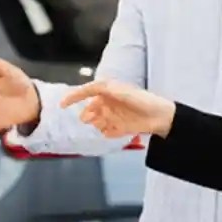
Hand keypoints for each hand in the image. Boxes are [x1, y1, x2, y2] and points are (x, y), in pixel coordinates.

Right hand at [59, 79, 175, 137]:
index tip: (61, 105)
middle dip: (87, 114)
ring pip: (96, 122)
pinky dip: (108, 132)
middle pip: (89, 110)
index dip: (73, 97)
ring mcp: (112, 116)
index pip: (85, 92)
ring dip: (97, 123)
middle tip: (91, 118)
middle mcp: (107, 103)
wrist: (159, 116)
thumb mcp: (119, 90)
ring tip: (107, 123)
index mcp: (107, 91)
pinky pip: (105, 132)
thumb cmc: (141, 99)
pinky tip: (117, 130)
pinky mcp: (118, 128)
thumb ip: (102, 88)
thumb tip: (87, 89)